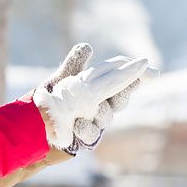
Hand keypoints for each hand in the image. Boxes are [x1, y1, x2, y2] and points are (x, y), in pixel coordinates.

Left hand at [33, 52, 154, 150]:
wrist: (36, 122)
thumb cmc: (52, 98)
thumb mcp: (62, 78)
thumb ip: (75, 63)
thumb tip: (87, 46)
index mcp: (100, 90)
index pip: (122, 82)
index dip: (135, 76)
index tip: (149, 72)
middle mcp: (101, 107)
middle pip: (120, 100)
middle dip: (120, 96)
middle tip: (116, 93)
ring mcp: (93, 123)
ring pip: (106, 117)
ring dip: (98, 112)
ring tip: (82, 110)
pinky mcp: (83, 139)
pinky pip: (90, 135)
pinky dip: (84, 128)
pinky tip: (76, 124)